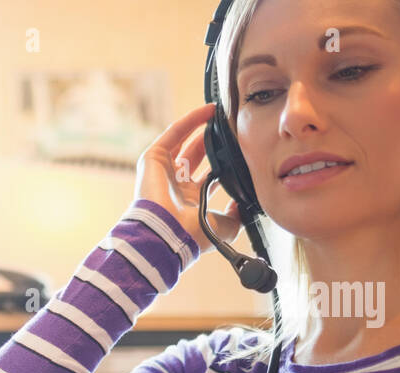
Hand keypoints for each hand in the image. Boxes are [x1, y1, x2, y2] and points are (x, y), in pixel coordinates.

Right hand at [135, 102, 243, 254]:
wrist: (167, 233)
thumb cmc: (191, 235)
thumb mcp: (226, 227)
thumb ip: (237, 215)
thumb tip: (245, 204)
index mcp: (189, 201)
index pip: (207, 175)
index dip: (222, 160)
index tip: (238, 147)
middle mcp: (175, 185)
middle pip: (196, 155)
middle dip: (211, 140)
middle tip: (229, 127)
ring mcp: (162, 170)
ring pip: (184, 141)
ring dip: (200, 126)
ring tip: (219, 113)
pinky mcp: (153, 159)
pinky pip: (174, 133)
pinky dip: (190, 120)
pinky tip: (208, 110)